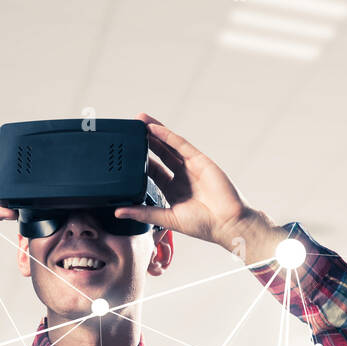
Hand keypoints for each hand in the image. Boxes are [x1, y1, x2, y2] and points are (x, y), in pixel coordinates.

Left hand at [113, 113, 283, 263]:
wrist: (227, 223)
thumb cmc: (203, 225)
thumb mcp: (166, 219)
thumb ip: (143, 213)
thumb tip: (119, 212)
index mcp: (173, 191)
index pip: (152, 172)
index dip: (139, 161)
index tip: (124, 154)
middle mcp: (181, 177)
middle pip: (159, 154)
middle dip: (145, 142)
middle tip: (129, 129)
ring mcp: (191, 167)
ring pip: (169, 145)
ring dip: (154, 132)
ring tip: (139, 120)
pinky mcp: (200, 160)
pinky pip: (180, 144)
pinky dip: (167, 135)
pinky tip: (154, 128)